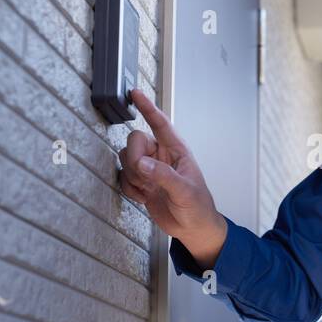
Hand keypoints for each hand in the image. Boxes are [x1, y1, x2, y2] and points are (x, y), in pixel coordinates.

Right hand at [118, 89, 225, 264]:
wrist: (192, 229)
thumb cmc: (197, 208)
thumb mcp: (184, 191)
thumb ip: (162, 175)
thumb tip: (141, 164)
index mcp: (177, 151)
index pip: (160, 123)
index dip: (147, 107)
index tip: (135, 92)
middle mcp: (161, 156)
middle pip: (135, 141)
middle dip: (134, 159)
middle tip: (145, 177)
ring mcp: (150, 169)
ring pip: (126, 158)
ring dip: (132, 176)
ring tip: (148, 190)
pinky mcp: (141, 182)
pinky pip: (124, 177)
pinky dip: (130, 188)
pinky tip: (144, 197)